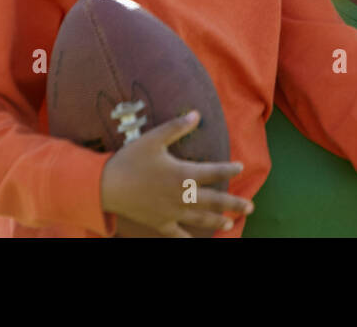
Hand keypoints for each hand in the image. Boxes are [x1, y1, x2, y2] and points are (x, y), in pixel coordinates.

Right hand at [99, 110, 250, 236]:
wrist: (106, 186)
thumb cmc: (131, 159)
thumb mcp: (154, 138)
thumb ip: (177, 126)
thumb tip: (197, 114)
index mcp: (183, 174)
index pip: (213, 172)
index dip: (229, 169)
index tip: (241, 167)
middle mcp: (182, 196)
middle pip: (214, 201)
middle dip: (234, 204)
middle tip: (250, 207)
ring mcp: (172, 212)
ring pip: (200, 219)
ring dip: (218, 221)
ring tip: (231, 224)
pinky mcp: (160, 223)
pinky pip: (177, 235)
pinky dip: (188, 239)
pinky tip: (196, 242)